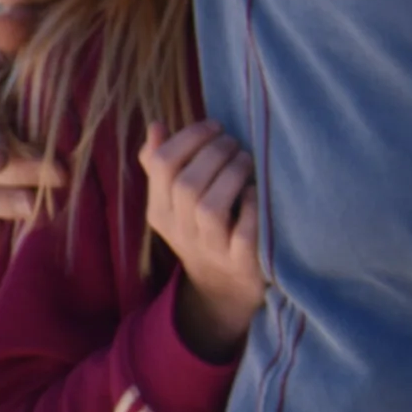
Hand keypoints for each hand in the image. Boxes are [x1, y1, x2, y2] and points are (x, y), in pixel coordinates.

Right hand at [0, 11, 61, 252]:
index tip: (0, 162)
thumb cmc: (45, 34)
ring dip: (4, 205)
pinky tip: (4, 245)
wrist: (55, 49)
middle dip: (14, 176)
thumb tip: (0, 23)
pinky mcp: (5, 171)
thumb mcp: (35, 22)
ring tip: (37, 214)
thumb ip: (19, 24)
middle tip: (59, 180)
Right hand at [140, 121, 262, 360]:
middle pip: (186, 185)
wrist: (222, 285)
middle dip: (214, 153)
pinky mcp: (240, 262)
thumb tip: (155, 126)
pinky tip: (256, 192)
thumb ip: (162, 164)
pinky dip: (251, 209)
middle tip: (234, 142)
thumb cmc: (201, 228)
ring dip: (232, 176)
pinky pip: (242, 235)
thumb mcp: (174, 201)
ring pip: (210, 208)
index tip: (215, 125)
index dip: (189, 137)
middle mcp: (180, 230)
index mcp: (160, 209)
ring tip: (246, 160)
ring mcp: (210, 247)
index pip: (161, 165)